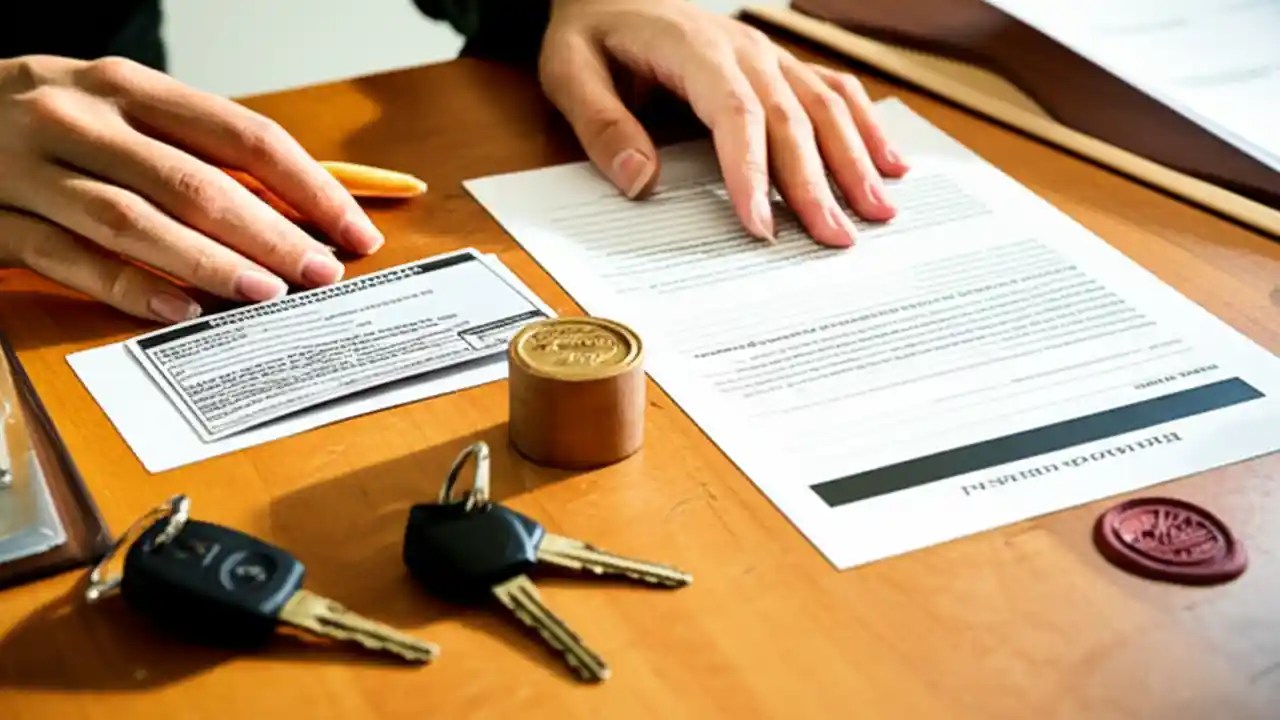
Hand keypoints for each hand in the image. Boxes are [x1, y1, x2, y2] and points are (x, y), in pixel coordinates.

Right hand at [0, 55, 382, 322]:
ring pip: (132, 222)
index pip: (240, 135)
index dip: (307, 186)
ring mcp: (28, 170)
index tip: (355, 230)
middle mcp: (77, 119)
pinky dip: (125, 287)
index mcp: (125, 88)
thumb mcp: (117, 114)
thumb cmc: (47, 125)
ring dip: (208, 263)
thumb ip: (194, 152)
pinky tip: (177, 310)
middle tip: (321, 273)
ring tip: (264, 294)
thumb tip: (300, 205)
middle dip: (269, 233)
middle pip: (194, 183)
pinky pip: (66, 260)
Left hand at [539, 0, 908, 246]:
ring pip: (824, 106)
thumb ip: (601, 125)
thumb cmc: (593, 32)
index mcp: (695, 51)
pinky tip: (889, 163)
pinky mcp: (779, 65)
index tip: (762, 226)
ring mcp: (768, 55)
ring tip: (879, 212)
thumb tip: (640, 180)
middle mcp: (745, 50)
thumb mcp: (569, 71)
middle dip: (817, 183)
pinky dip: (866, 125)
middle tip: (836, 239)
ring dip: (855, 159)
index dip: (753, 172)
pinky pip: (834, 90)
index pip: (736, 115)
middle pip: (791, 119)